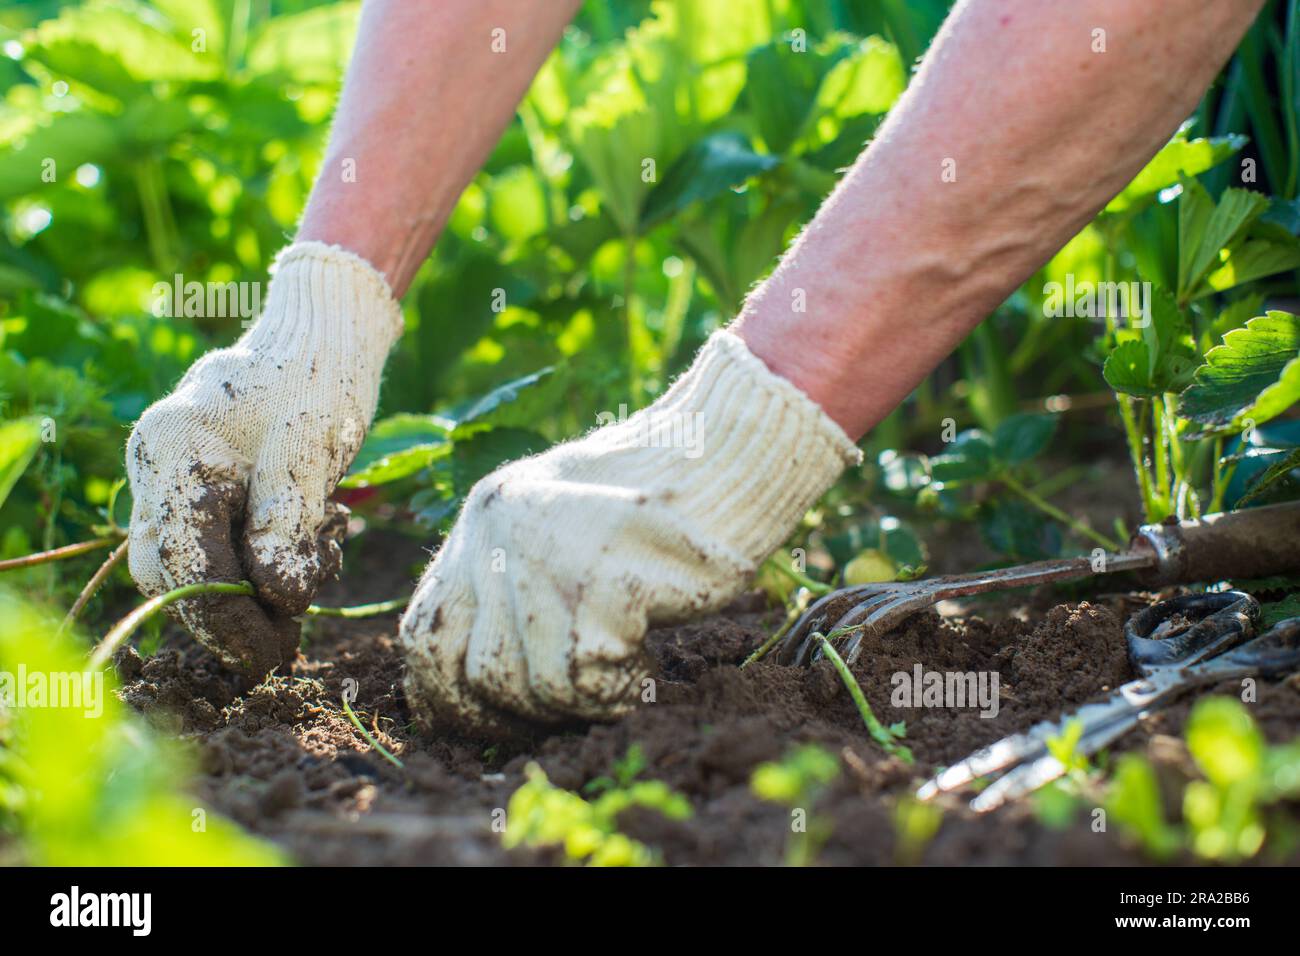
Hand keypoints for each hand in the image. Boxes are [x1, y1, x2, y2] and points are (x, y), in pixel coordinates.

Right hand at [125, 242, 400, 675]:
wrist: (325, 342)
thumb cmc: (319, 380)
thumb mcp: (311, 448)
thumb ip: (289, 522)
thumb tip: (276, 597)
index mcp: (173, 447)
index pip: (182, 556)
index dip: (221, 616)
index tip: (268, 653)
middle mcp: (158, 467)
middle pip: (173, 571)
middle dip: (232, 615)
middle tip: (289, 641)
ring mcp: (173, 482)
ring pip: (195, 568)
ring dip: (257, 590)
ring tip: (325, 553)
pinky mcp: (202, 496)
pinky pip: (219, 551)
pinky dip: (267, 566)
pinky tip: (320, 540)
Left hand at [399, 331, 860, 734]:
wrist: (730, 451)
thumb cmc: (660, 497)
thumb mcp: (559, 517)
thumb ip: (510, 579)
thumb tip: (469, 680)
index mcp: (483, 512)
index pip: (424, 636)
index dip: (447, 697)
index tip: (490, 723)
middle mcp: (498, 529)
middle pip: (474, 675)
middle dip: (524, 710)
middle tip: (577, 696)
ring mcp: (544, 556)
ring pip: (535, 687)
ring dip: (587, 696)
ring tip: (629, 660)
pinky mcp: (598, 584)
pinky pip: (589, 682)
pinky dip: (624, 688)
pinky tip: (649, 658)